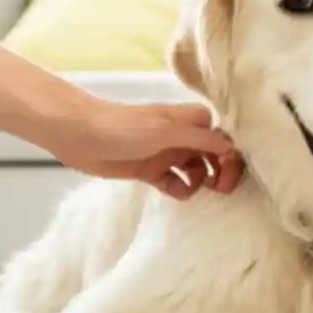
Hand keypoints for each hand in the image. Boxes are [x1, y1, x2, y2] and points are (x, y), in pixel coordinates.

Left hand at [47, 99, 244, 199]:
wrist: (81, 136)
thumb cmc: (124, 128)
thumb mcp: (166, 130)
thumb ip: (200, 138)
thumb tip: (231, 148)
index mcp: (189, 121)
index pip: (222, 137)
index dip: (231, 155)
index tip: (228, 174)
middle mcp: (181, 136)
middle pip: (213, 155)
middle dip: (220, 171)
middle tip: (220, 189)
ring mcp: (166, 154)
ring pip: (196, 171)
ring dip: (200, 182)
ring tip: (193, 189)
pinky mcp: (151, 171)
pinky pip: (176, 183)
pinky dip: (180, 189)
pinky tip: (172, 191)